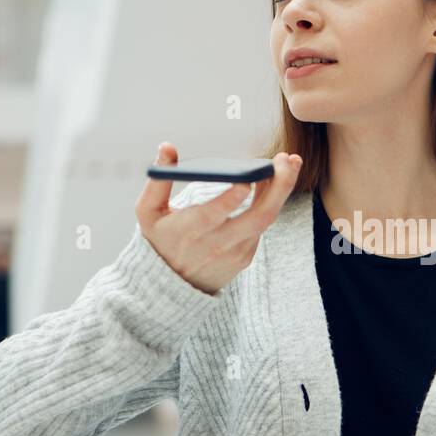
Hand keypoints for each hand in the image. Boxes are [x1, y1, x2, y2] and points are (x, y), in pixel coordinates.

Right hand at [134, 142, 301, 295]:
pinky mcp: (246, 256)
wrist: (173, 288)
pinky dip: (269, 201)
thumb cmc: (160, 241)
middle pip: (258, 217)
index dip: (232, 198)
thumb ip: (159, 178)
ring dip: (281, 190)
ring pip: (266, 220)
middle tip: (287, 159)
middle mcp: (217, 243)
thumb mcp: (148, 211)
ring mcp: (236, 252)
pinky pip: (261, 226)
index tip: (248, 178)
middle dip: (279, 187)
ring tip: (288, 163)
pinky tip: (271, 181)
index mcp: (190, 230)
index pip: (215, 214)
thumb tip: (167, 147)